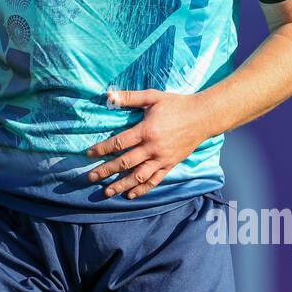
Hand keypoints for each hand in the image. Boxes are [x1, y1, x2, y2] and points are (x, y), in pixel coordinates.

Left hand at [84, 89, 211, 198]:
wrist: (203, 117)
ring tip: (107, 192)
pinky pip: (154, 180)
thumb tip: (108, 96)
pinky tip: (130, 195)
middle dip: (106, 171)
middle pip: (125, 163)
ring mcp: (162, 158)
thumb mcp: (153, 96)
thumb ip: (130, 97)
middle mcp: (153, 148)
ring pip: (138, 176)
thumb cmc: (176, 104)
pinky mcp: (170, 164)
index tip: (89, 154)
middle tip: (91, 177)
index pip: (119, 143)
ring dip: (121, 185)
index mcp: (146, 130)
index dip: (102, 149)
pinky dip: (142, 189)